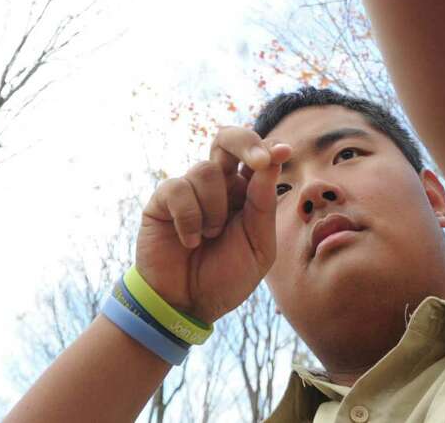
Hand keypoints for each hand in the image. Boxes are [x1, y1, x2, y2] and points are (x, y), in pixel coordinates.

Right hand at [135, 126, 291, 324]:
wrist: (186, 306)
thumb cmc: (226, 277)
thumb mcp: (258, 247)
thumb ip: (264, 205)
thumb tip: (273, 161)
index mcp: (247, 193)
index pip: (258, 156)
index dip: (269, 147)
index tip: (282, 152)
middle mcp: (219, 185)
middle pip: (227, 139)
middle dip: (244, 141)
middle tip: (258, 160)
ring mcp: (190, 190)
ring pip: (206, 170)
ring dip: (214, 209)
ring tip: (210, 237)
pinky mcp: (162, 200)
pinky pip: (178, 188)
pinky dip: (188, 218)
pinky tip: (189, 240)